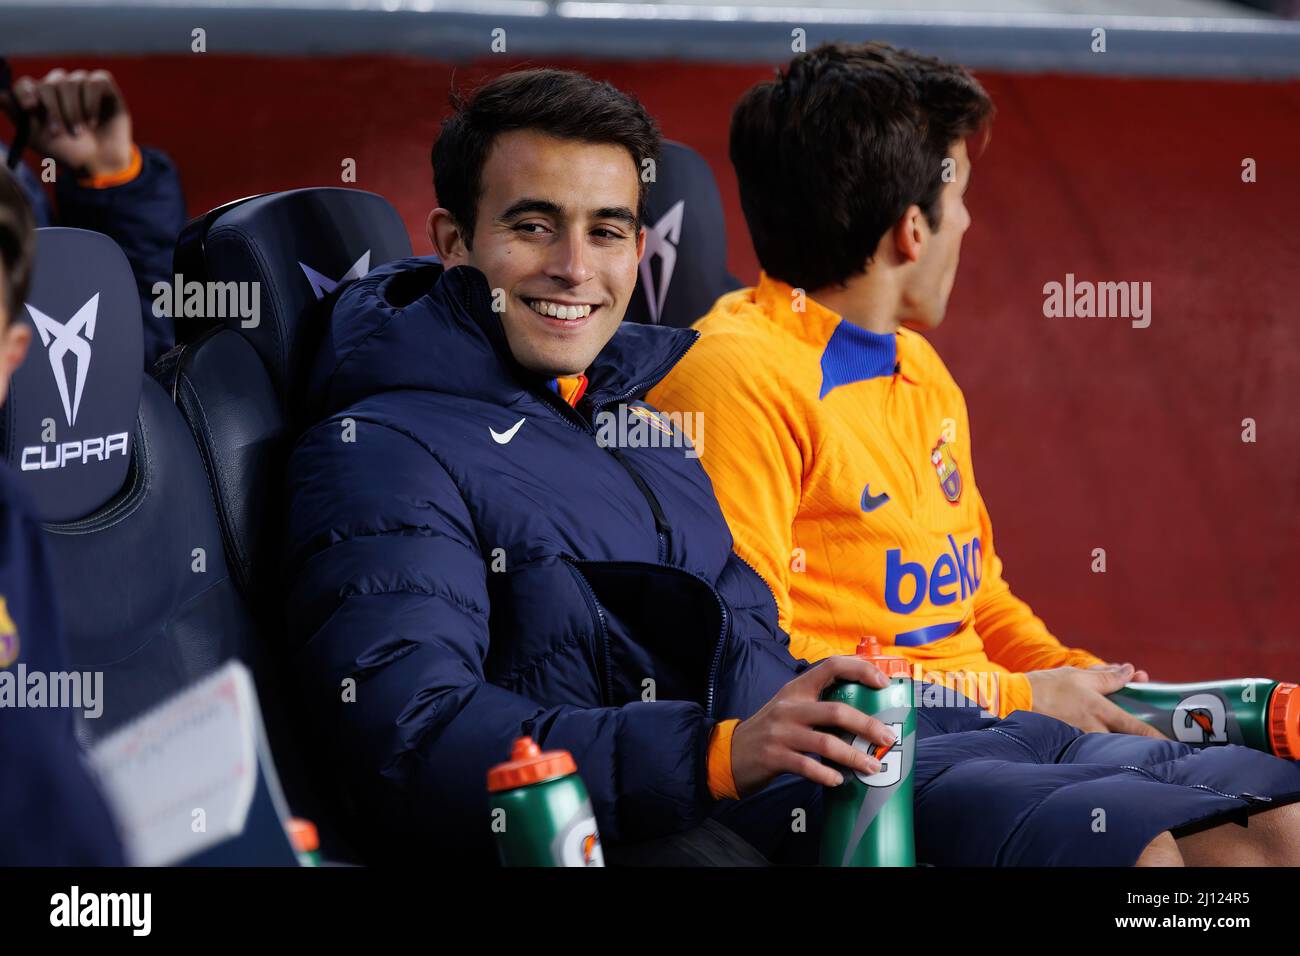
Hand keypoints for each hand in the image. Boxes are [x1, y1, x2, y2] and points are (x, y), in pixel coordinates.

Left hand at [0, 68, 132, 177]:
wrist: (99, 163)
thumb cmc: (68, 152)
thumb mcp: (36, 137)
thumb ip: (17, 114)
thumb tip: (0, 95)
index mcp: (41, 98)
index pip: (27, 84)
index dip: (26, 93)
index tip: (31, 108)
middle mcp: (60, 87)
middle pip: (50, 83)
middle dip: (55, 110)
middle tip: (60, 132)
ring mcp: (82, 85)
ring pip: (72, 82)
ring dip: (75, 110)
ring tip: (80, 132)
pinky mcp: (104, 86)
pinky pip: (95, 81)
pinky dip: (92, 102)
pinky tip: (93, 120)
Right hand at [731, 655, 898, 797]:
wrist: (730, 752)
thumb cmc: (770, 730)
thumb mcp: (790, 707)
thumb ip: (818, 704)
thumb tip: (864, 712)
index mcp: (796, 689)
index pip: (831, 666)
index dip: (860, 670)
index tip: (883, 682)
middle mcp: (789, 707)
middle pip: (835, 711)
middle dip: (867, 725)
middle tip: (886, 738)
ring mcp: (781, 732)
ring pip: (826, 743)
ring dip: (854, 756)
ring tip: (872, 767)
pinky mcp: (774, 756)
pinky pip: (807, 766)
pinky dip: (827, 774)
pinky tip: (839, 780)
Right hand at [1026, 663, 1165, 737]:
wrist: (1015, 701)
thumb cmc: (1047, 686)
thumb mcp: (1078, 676)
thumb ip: (1107, 676)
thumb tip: (1131, 671)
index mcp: (1100, 709)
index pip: (1136, 726)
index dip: (1156, 737)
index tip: (1173, 745)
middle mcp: (1094, 729)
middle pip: (1127, 742)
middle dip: (1144, 745)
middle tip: (1161, 748)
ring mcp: (1082, 740)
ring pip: (1109, 747)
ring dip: (1122, 748)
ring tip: (1135, 751)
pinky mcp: (1069, 745)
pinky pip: (1091, 748)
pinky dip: (1100, 748)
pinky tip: (1105, 752)